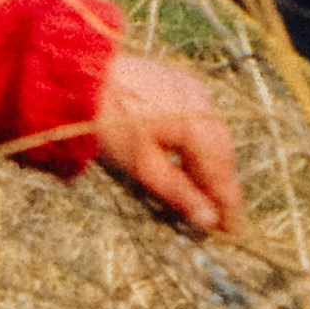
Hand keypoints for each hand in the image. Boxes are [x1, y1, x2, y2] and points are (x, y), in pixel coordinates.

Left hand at [94, 46, 246, 236]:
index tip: (231, 232)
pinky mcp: (178, 81)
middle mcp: (206, 105)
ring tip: (200, 191)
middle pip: (222, 155)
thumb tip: (210, 220)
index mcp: (201, 127)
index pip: (224, 176)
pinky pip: (199, 118)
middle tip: (216, 216)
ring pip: (212, 136)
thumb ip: (180, 193)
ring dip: (208, 164)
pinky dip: (196, 141)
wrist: (78, 76)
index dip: (229, 206)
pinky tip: (184, 157)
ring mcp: (193, 90)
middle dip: (219, 186)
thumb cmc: (108, 124)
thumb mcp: (143, 167)